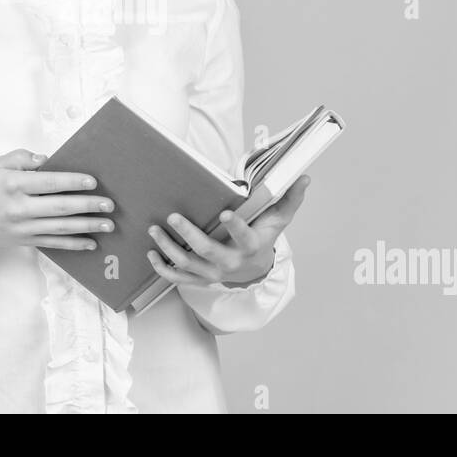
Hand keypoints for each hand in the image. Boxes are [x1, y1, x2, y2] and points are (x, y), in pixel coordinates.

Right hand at [0, 149, 115, 250]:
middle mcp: (18, 208)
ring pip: (60, 228)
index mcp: (12, 184)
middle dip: (88, 206)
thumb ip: (23, 158)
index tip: (93, 181)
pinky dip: (73, 244)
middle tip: (109, 204)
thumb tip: (48, 160)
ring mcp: (22, 228)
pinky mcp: (24, 241)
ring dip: (87, 226)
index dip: (72, 181)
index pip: (48, 182)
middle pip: (59, 207)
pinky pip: (53, 243)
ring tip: (108, 224)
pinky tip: (90, 243)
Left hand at [147, 174, 310, 287]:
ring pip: (188, 264)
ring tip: (155, 230)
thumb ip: (290, 198)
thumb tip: (304, 178)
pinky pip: (178, 278)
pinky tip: (152, 254)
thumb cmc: (263, 237)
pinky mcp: (199, 279)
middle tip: (174, 216)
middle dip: (189, 235)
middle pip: (207, 252)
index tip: (225, 213)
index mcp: (250, 246)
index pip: (244, 237)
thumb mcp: (279, 219)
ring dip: (169, 248)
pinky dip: (162, 269)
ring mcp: (212, 273)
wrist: (254, 268)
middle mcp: (230, 262)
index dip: (235, 227)